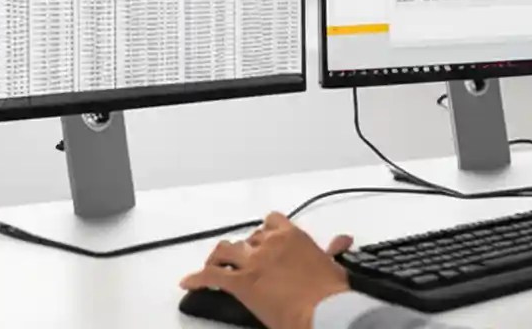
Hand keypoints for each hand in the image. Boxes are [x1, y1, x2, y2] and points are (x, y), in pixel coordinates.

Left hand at [180, 213, 352, 328]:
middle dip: (243, 250)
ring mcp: (252, 262)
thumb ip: (332, 250)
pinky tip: (188, 282)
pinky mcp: (240, 283)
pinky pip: (211, 276)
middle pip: (247, 239)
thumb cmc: (332, 292)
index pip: (271, 221)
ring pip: (224, 251)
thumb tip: (343, 240)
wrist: (325, 311)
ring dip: (217, 257)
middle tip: (241, 262)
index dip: (264, 231)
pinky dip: (197, 278)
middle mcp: (269, 243)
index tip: (264, 238)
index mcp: (293, 237)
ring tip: (212, 264)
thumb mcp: (334, 265)